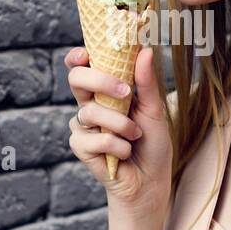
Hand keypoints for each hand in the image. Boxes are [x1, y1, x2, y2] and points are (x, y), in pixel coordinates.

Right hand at [64, 45, 172, 212]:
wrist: (151, 179)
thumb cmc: (152, 142)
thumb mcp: (154, 109)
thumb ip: (146, 81)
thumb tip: (145, 50)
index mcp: (104, 90)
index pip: (83, 67)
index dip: (78, 57)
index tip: (85, 54)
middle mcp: (89, 104)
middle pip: (76, 80)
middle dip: (100, 81)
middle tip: (125, 93)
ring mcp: (83, 125)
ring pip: (90, 112)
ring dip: (120, 125)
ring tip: (135, 136)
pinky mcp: (80, 146)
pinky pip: (94, 138)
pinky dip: (116, 146)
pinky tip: (125, 153)